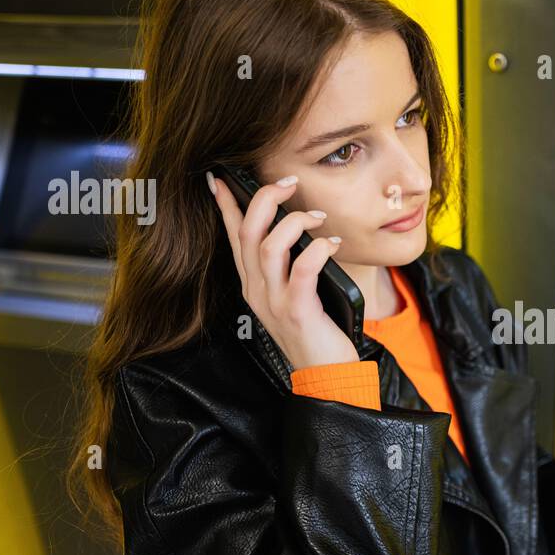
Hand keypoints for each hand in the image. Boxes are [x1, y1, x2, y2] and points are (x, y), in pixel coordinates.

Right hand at [209, 171, 358, 368]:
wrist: (325, 376)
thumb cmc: (316, 331)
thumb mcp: (294, 294)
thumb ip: (290, 266)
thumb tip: (300, 228)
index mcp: (253, 283)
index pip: (233, 236)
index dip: (227, 204)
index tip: (221, 178)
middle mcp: (257, 290)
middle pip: (247, 232)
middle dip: (265, 199)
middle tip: (289, 182)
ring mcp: (274, 302)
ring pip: (269, 246)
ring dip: (295, 222)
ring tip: (318, 217)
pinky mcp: (297, 312)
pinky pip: (302, 269)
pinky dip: (318, 250)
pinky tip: (333, 243)